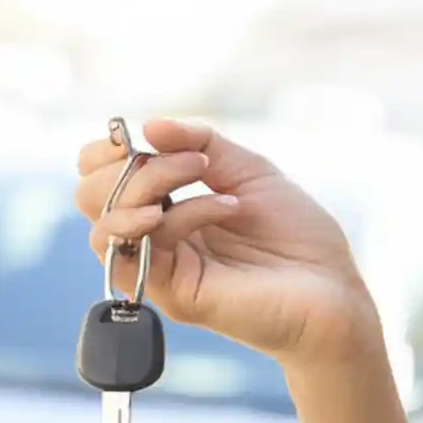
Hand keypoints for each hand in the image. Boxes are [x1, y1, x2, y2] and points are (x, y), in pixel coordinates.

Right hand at [75, 118, 382, 364]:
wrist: (334, 290)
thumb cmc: (299, 236)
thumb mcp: (249, 170)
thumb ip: (201, 143)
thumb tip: (148, 126)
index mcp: (166, 208)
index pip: (100, 177)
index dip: (108, 150)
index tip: (142, 135)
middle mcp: (156, 240)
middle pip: (88, 197)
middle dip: (127, 164)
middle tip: (190, 162)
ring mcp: (162, 270)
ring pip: (104, 225)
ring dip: (148, 184)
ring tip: (202, 175)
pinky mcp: (176, 295)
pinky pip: (145, 250)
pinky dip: (177, 216)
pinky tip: (222, 208)